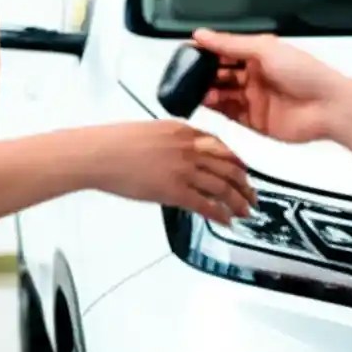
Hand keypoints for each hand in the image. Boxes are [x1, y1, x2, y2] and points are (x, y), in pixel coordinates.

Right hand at [88, 120, 256, 224]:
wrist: (99, 154)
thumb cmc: (114, 143)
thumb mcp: (150, 132)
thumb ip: (171, 142)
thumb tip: (179, 156)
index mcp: (183, 130)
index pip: (219, 145)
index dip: (235, 160)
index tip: (242, 171)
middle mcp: (189, 148)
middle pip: (228, 165)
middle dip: (245, 183)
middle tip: (252, 195)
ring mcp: (183, 169)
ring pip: (222, 186)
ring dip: (238, 201)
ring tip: (246, 212)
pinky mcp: (174, 190)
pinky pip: (205, 204)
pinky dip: (220, 214)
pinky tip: (226, 221)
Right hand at [193, 28, 350, 143]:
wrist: (329, 107)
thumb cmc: (308, 74)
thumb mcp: (265, 49)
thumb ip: (231, 44)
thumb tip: (204, 34)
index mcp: (260, 55)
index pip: (225, 51)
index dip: (207, 52)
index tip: (189, 53)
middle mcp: (256, 76)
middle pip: (221, 75)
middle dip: (204, 75)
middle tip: (189, 75)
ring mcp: (255, 99)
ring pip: (223, 95)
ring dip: (208, 92)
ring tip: (198, 90)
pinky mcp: (255, 121)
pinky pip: (230, 114)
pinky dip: (218, 109)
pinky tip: (209, 103)